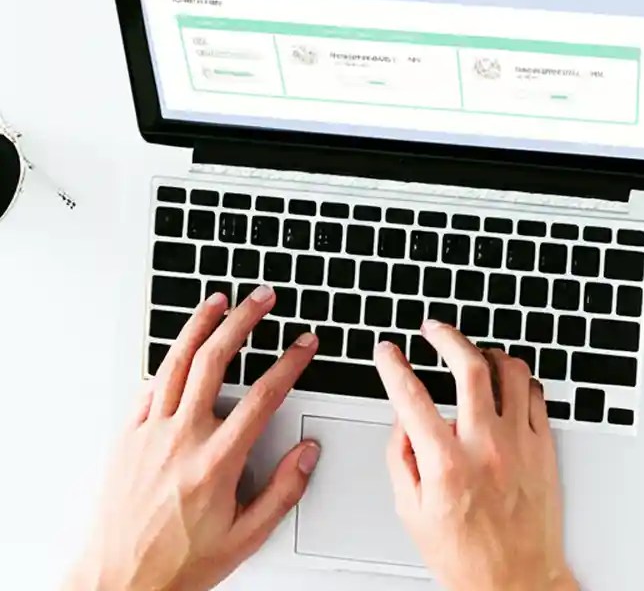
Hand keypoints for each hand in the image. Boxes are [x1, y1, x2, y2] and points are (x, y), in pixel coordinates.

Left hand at [66, 287, 320, 590]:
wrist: (116, 583)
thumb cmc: (178, 564)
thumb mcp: (246, 537)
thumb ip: (284, 491)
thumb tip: (308, 454)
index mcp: (216, 462)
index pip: (262, 397)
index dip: (289, 363)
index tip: (304, 344)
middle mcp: (180, 440)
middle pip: (214, 362)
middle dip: (243, 322)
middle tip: (261, 300)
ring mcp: (148, 436)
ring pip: (176, 364)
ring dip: (199, 326)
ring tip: (218, 302)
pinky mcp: (125, 440)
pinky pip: (148, 389)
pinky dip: (167, 362)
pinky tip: (179, 350)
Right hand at [374, 321, 576, 590]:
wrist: (517, 580)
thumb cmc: (467, 557)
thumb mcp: (412, 514)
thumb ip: (401, 460)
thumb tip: (401, 420)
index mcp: (447, 465)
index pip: (412, 398)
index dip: (393, 367)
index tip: (387, 352)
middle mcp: (487, 447)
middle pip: (469, 366)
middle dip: (446, 337)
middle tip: (433, 330)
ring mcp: (520, 443)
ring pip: (511, 371)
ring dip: (487, 353)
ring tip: (472, 354)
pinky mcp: (544, 446)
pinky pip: (536, 393)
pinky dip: (519, 379)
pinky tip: (506, 382)